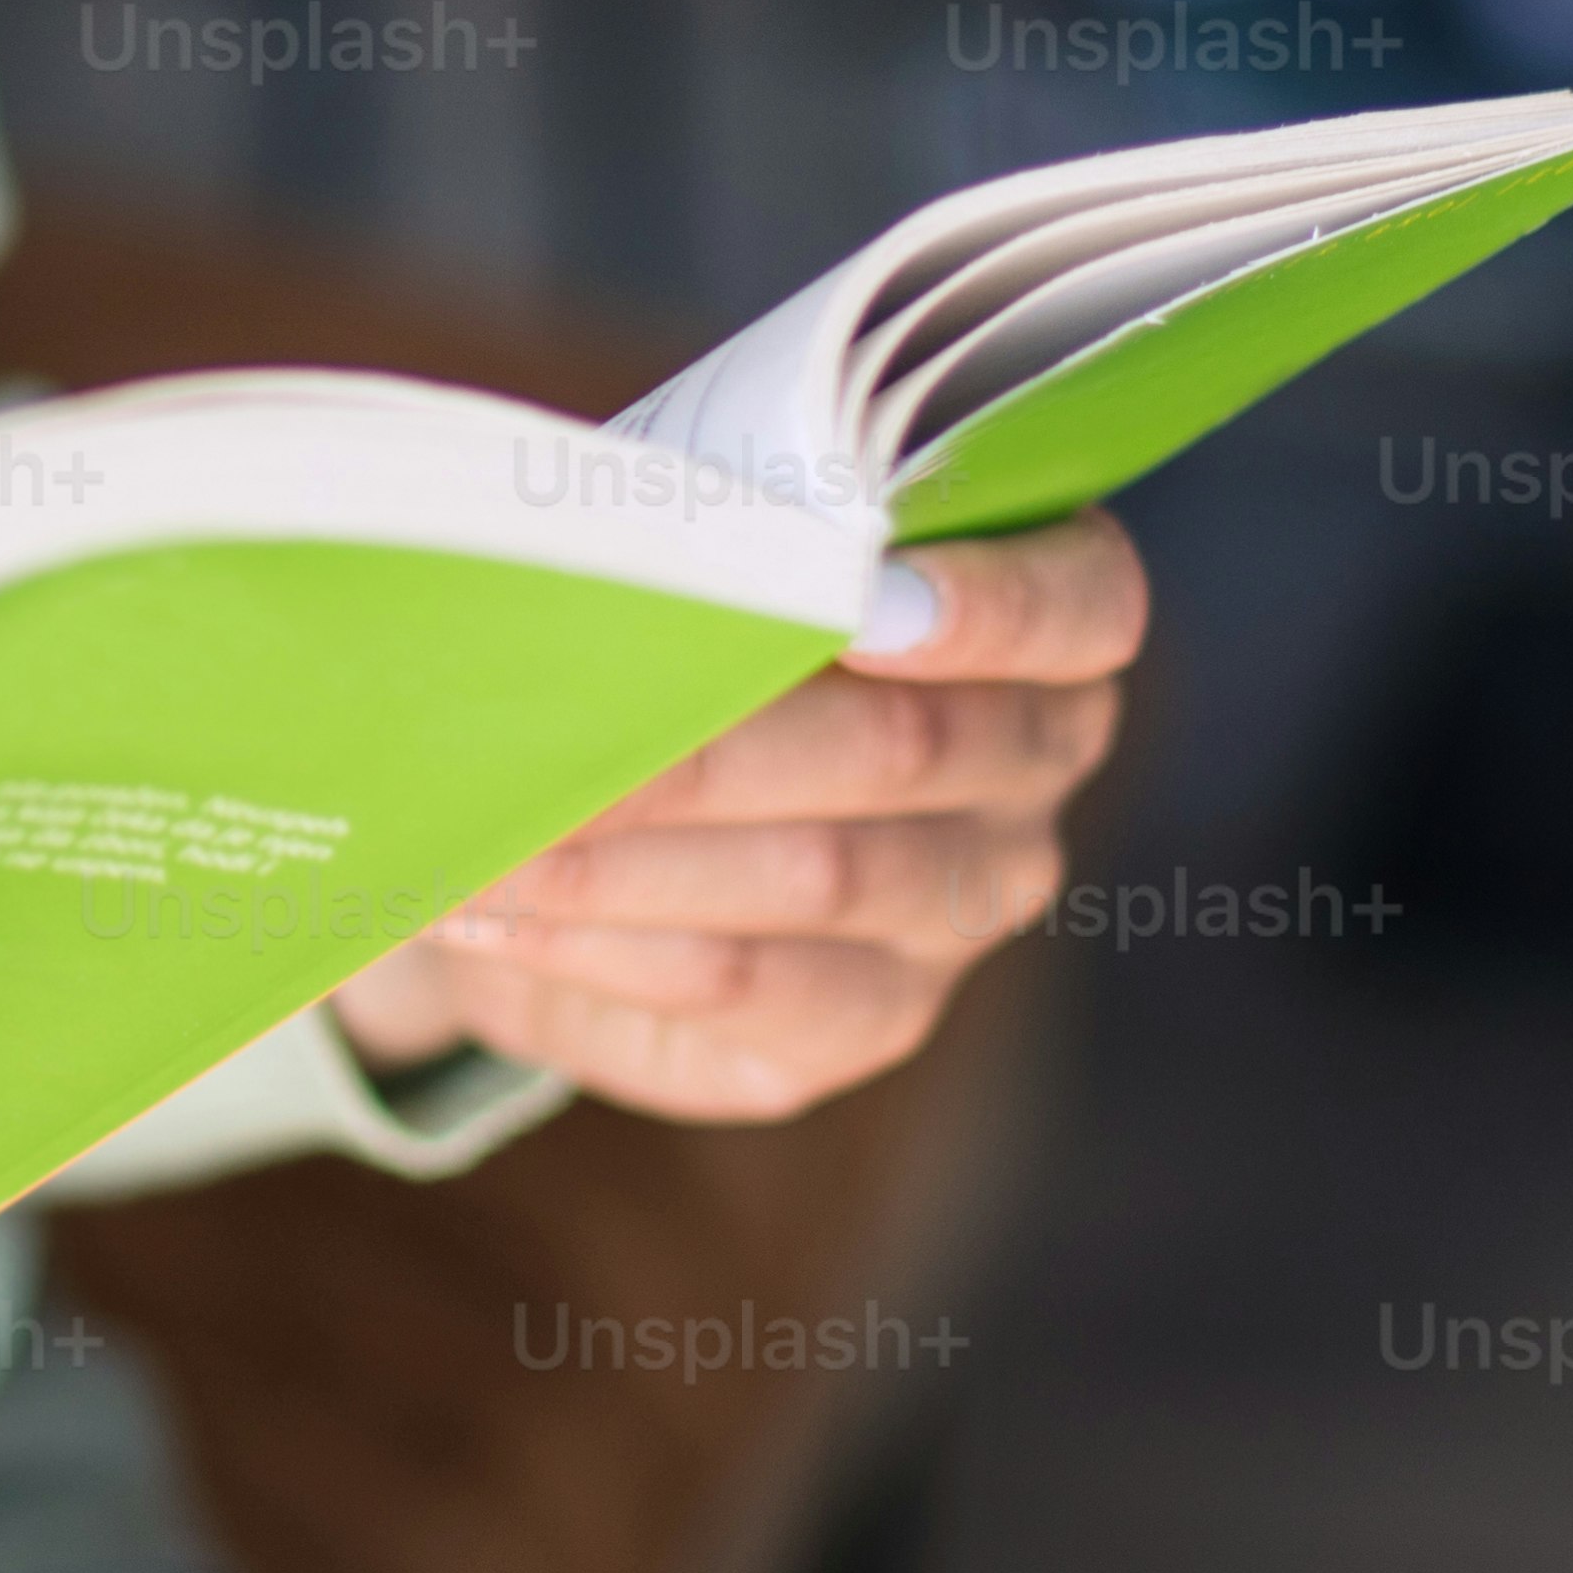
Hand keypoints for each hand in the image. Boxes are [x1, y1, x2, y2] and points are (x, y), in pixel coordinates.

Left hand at [322, 509, 1140, 1126]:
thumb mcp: (697, 558)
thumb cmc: (673, 629)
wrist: (608, 805)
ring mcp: (964, 914)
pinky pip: (747, 984)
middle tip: (549, 716)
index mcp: (1043, 623)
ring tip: (492, 824)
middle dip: (712, 734)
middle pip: (907, 746)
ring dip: (632, 850)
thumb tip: (588, 565)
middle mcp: (1031, 773)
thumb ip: (699, 547)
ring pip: (818, 874)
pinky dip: (604, 942)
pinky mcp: (869, 1024)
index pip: (1080, 607)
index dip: (991, 606)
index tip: (862, 604)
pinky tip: (494, 909)